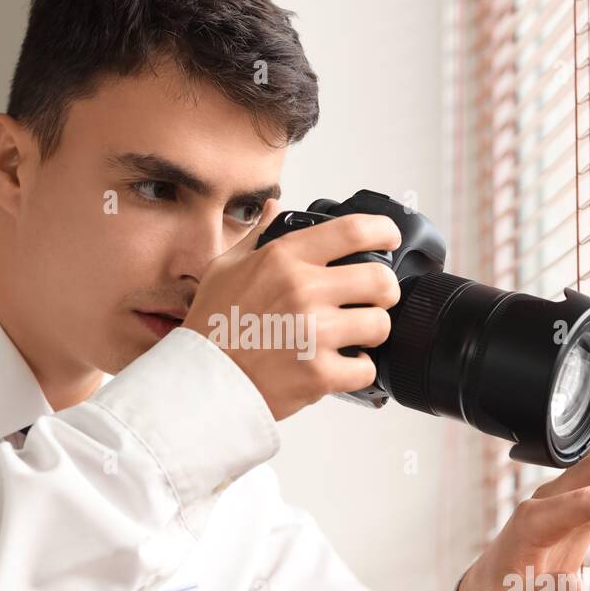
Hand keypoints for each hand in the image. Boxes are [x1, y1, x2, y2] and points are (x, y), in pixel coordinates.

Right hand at [181, 202, 401, 421]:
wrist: (199, 382)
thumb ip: (259, 237)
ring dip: (371, 332)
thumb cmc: (212, 326)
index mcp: (283, 259)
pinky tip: (339, 366)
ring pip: (379, 325)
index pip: (353, 230)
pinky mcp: (318, 374)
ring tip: (353, 337)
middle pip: (380, 279)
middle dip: (384, 291)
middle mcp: (302, 291)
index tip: (389, 238)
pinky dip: (357, 370)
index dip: (383, 231)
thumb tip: (274, 208)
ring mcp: (312, 334)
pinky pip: (366, 369)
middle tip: (373, 300)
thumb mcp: (225, 268)